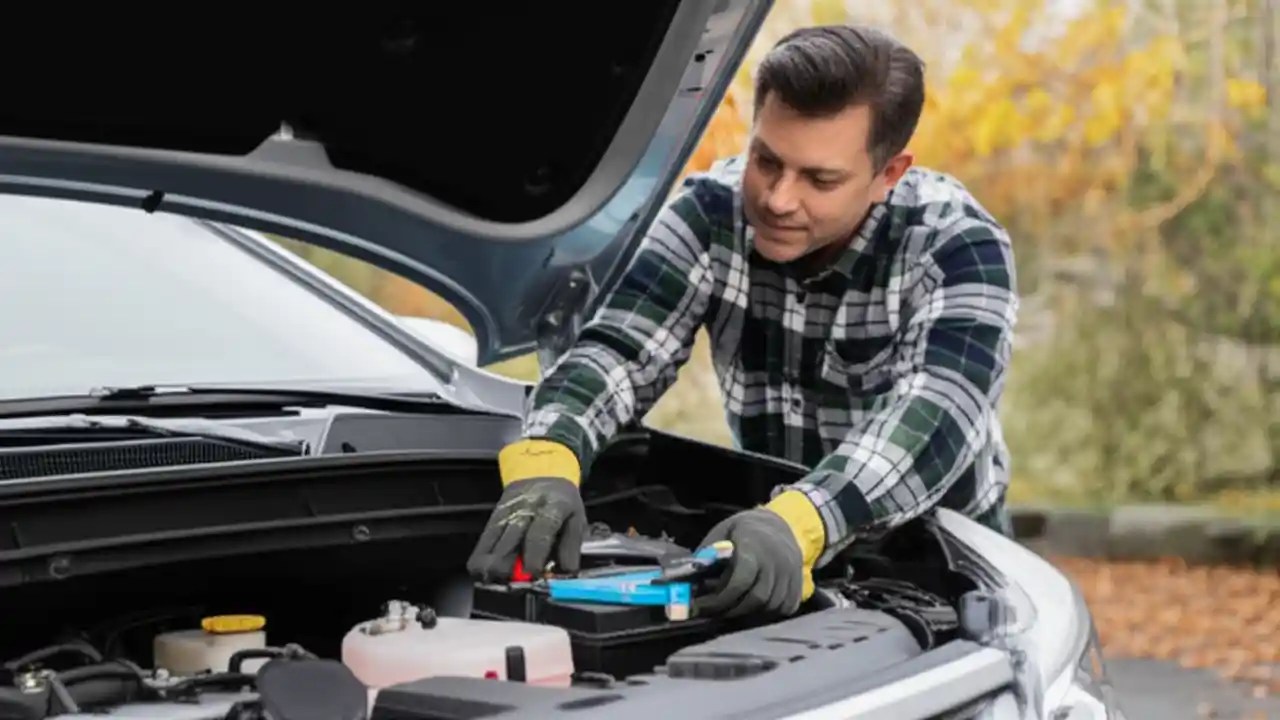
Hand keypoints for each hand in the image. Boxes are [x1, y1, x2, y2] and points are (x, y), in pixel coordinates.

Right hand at [466, 439, 586, 582]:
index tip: (534, 575)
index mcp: (551, 508)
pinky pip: (482, 544)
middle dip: (509, 569)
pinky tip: (487, 575)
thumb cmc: (561, 501)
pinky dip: (481, 562)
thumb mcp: (577, 518)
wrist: (540, 472)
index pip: (539, 534)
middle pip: (509, 543)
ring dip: (492, 568)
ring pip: (490, 545)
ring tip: (499, 582)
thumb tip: (566, 572)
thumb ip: (572, 546)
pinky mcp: (492, 519)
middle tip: (515, 585)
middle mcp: (525, 510)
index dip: (534, 558)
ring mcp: (506, 514)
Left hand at [693, 507, 807, 617]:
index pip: (740, 581)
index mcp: (755, 545)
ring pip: (770, 607)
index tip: (701, 606)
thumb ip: (707, 555)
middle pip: (756, 599)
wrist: (781, 525)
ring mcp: (792, 574)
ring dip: (748, 615)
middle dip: (731, 611)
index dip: (720, 599)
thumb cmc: (744, 531)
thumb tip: (686, 581)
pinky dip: (767, 614)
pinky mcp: (799, 586)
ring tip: (729, 612)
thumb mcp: (721, 533)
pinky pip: (784, 609)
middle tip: (712, 614)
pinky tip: (751, 609)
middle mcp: (777, 561)